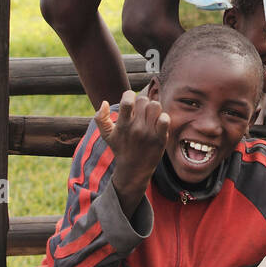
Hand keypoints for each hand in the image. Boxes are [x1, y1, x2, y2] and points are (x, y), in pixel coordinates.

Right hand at [107, 90, 169, 206]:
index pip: (127, 100)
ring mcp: (149, 133)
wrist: (134, 170)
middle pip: (143, 100)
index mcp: (122, 125)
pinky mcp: (160, 139)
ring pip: (155, 106)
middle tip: (141, 112)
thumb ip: (100, 118)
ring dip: (153, 108)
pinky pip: (165, 119)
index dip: (129, 95)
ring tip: (150, 116)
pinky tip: (158, 123)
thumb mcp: (106, 135)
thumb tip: (105, 102)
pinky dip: (163, 117)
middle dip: (142, 103)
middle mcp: (136, 128)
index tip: (130, 102)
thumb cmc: (120, 149)